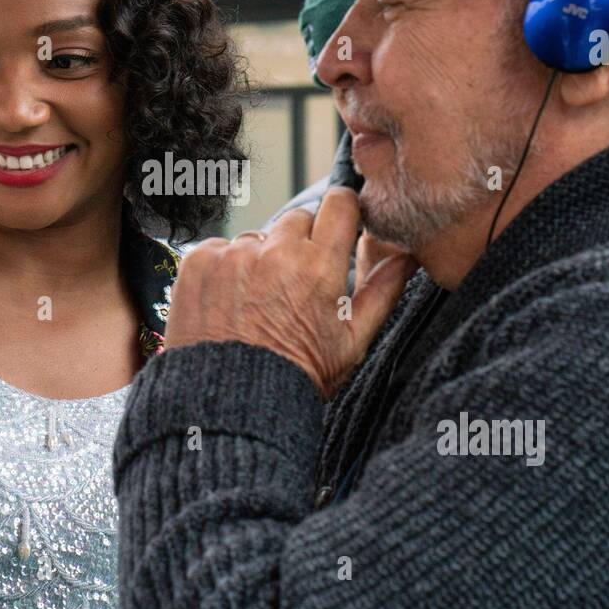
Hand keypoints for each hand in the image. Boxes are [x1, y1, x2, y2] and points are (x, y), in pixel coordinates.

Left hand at [164, 187, 417, 398]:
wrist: (232, 404)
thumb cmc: (298, 374)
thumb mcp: (352, 341)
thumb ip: (383, 291)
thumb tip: (409, 256)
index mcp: (320, 267)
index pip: (339, 204)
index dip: (341, 212)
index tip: (338, 226)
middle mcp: (276, 253)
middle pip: (297, 219)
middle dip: (300, 242)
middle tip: (295, 282)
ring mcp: (234, 255)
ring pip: (257, 237)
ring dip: (260, 258)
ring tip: (257, 302)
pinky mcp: (200, 261)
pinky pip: (219, 248)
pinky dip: (224, 269)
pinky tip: (229, 303)